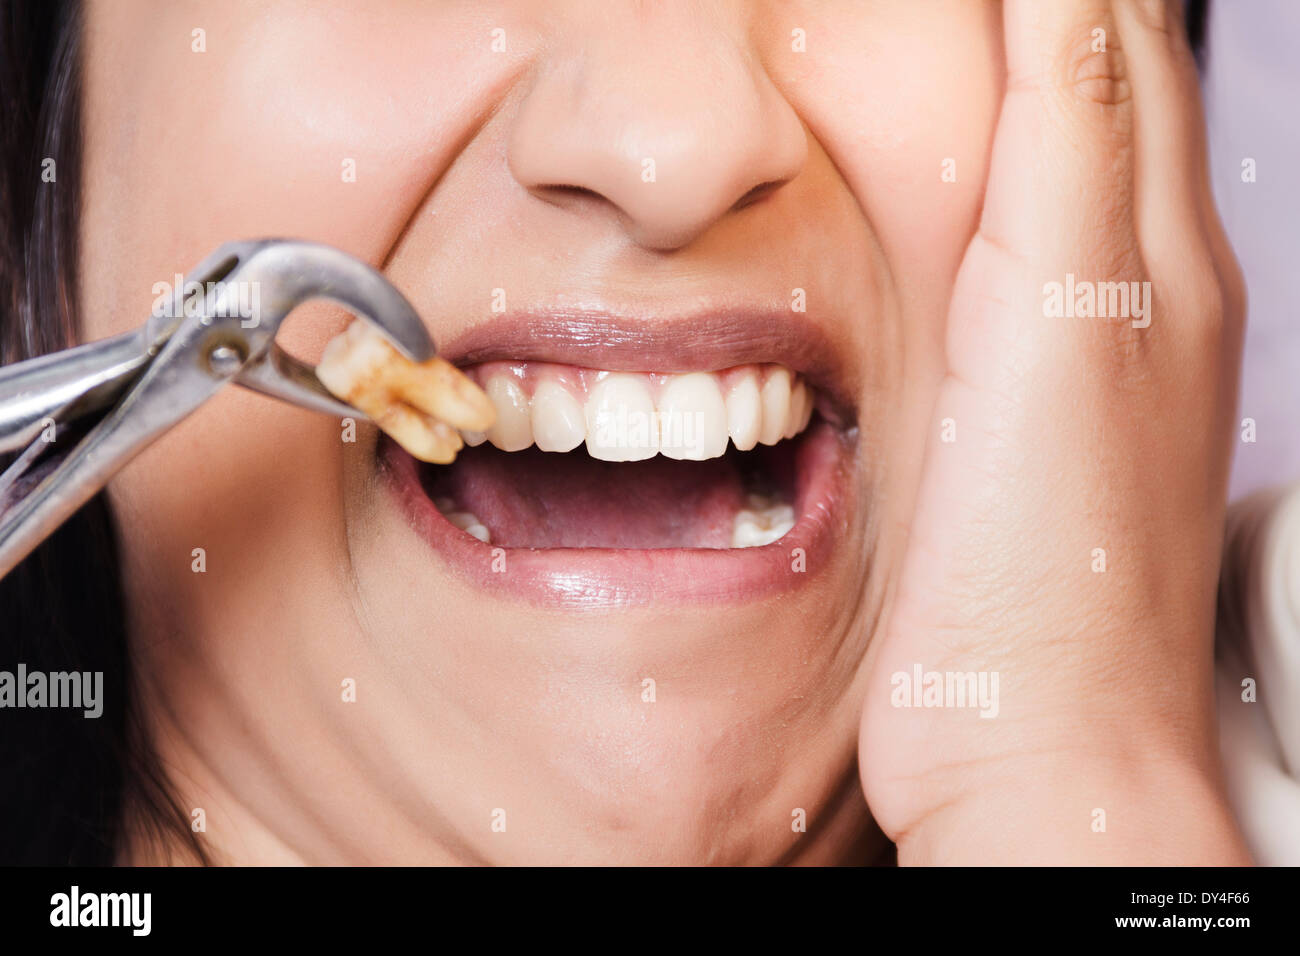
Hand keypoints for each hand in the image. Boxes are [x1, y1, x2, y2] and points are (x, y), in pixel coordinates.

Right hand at [859, 0, 1249, 863]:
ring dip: (1025, 92)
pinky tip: (949, 205)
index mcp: (1159, 260)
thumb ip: (1071, 146)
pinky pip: (1018, 267)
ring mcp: (1082, 364)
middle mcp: (1142, 299)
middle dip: (1052, 14)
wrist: (1033, 748)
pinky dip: (986, 197)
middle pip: (1116, 99)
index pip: (1124, 49)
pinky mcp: (1018, 425)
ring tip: (963, 43)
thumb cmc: (1051, 573)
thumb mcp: (1068, 322)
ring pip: (1068, 178)